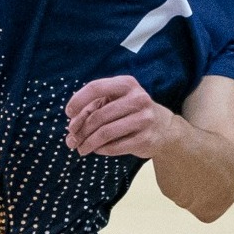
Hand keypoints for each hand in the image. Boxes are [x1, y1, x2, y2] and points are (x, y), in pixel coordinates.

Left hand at [64, 74, 179, 157]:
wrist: (164, 128)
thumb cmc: (132, 112)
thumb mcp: (116, 101)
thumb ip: (93, 108)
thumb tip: (72, 129)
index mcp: (126, 84)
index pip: (96, 87)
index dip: (78, 101)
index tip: (69, 113)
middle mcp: (138, 98)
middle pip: (98, 115)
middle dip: (80, 130)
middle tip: (72, 139)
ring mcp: (144, 119)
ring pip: (105, 133)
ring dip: (88, 143)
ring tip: (81, 148)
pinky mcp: (146, 138)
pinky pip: (115, 146)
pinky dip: (101, 150)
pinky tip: (97, 149)